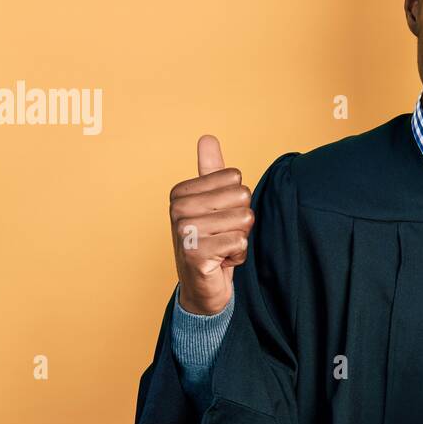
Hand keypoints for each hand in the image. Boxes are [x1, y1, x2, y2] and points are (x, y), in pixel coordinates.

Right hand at [170, 135, 253, 315]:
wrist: (202, 285)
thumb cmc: (210, 240)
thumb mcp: (212, 203)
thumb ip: (211, 171)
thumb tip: (207, 138)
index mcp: (181, 192)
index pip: (235, 179)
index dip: (237, 201)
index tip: (219, 218)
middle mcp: (178, 209)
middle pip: (242, 196)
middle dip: (242, 220)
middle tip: (223, 235)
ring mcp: (184, 232)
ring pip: (244, 220)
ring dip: (240, 239)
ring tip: (222, 248)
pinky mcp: (196, 255)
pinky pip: (240, 243)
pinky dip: (238, 256)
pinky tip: (221, 262)